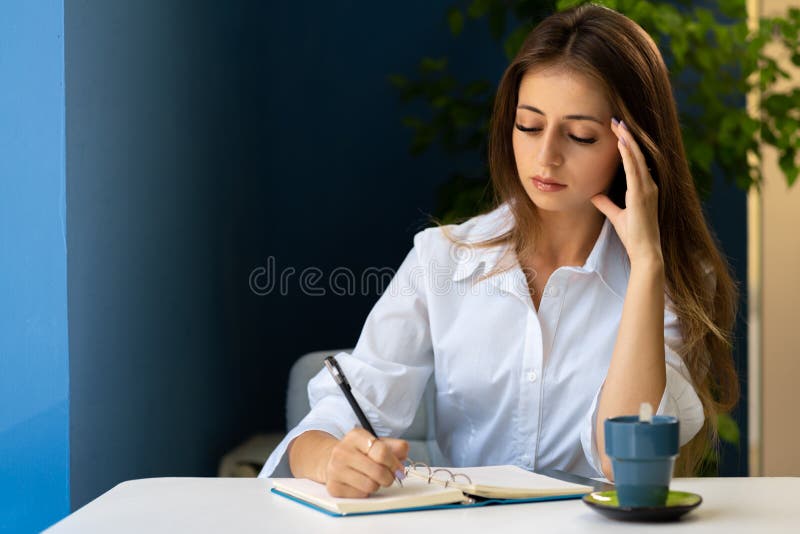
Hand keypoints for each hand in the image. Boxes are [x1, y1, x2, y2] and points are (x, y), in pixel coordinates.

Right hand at [324, 428, 408, 497]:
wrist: (333, 460)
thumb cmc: (361, 452)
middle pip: (378, 471)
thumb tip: (403, 455)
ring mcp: (335, 469)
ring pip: (370, 486)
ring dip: (377, 485)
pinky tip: (360, 483)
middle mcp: (342, 451)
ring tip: (373, 479)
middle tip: (388, 476)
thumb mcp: (378, 443)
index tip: (399, 468)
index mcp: (355, 436)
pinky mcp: (333, 487)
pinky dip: (365, 492)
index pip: (382, 452)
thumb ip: (395, 447)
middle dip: (389, 477)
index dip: (395, 463)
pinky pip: (361, 495)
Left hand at [591, 119, 662, 266]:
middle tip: (616, 120)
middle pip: (637, 154)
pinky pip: (635, 170)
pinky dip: (629, 155)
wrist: (645, 251)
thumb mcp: (615, 215)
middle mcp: (649, 185)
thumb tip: (594, 194)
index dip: (627, 145)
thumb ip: (606, 203)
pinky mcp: (642, 195)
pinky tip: (622, 143)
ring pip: (637, 158)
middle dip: (627, 136)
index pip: (635, 161)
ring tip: (618, 124)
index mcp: (644, 188)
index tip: (617, 131)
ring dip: (627, 140)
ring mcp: (648, 189)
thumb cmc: (633, 235)